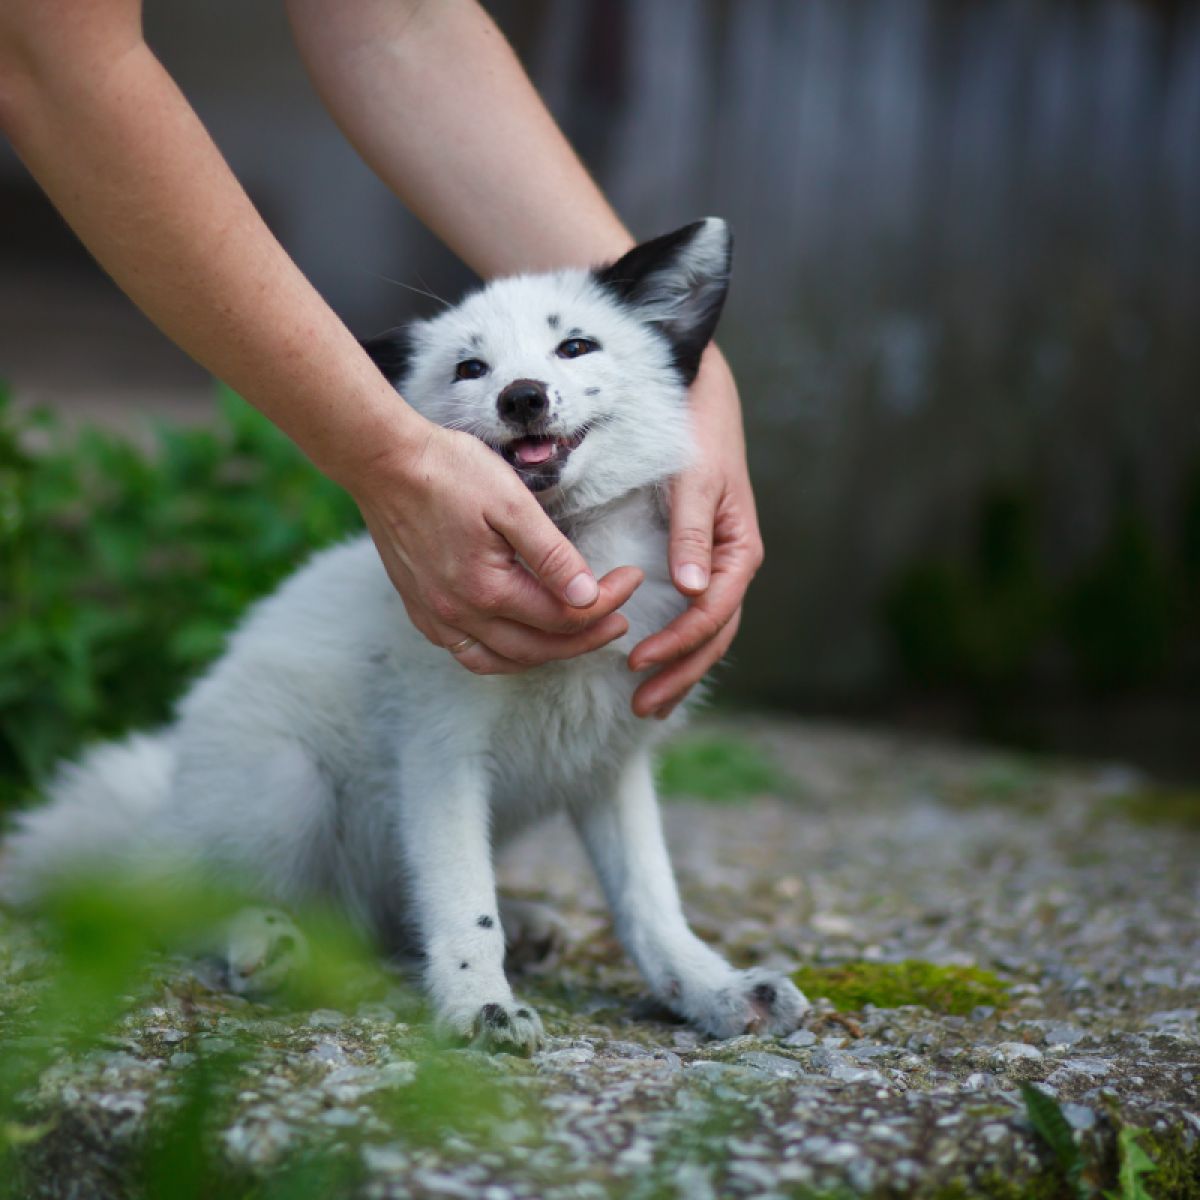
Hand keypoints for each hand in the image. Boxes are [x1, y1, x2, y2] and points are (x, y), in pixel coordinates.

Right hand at [353, 419, 643, 674]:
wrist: (384, 462)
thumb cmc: (450, 472)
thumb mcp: (512, 503)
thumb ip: (552, 554)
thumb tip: (588, 596)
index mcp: (487, 588)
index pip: (564, 615)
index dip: (606, 602)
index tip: (632, 578)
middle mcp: (459, 614)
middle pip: (539, 647)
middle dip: (587, 637)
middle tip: (620, 617)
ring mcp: (436, 616)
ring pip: (503, 660)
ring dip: (547, 653)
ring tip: (578, 635)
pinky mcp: (420, 610)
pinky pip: (468, 653)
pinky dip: (503, 654)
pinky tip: (521, 638)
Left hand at [627, 349, 762, 716]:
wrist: (699, 397)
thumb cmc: (698, 435)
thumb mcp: (696, 481)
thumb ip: (693, 533)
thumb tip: (692, 589)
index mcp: (740, 550)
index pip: (713, 612)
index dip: (679, 642)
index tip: (638, 661)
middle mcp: (732, 565)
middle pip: (714, 635)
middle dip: (680, 672)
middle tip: (641, 705)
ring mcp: (716, 566)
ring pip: (707, 632)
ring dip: (680, 668)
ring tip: (646, 703)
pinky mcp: (697, 562)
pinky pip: (693, 614)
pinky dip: (676, 644)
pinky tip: (653, 666)